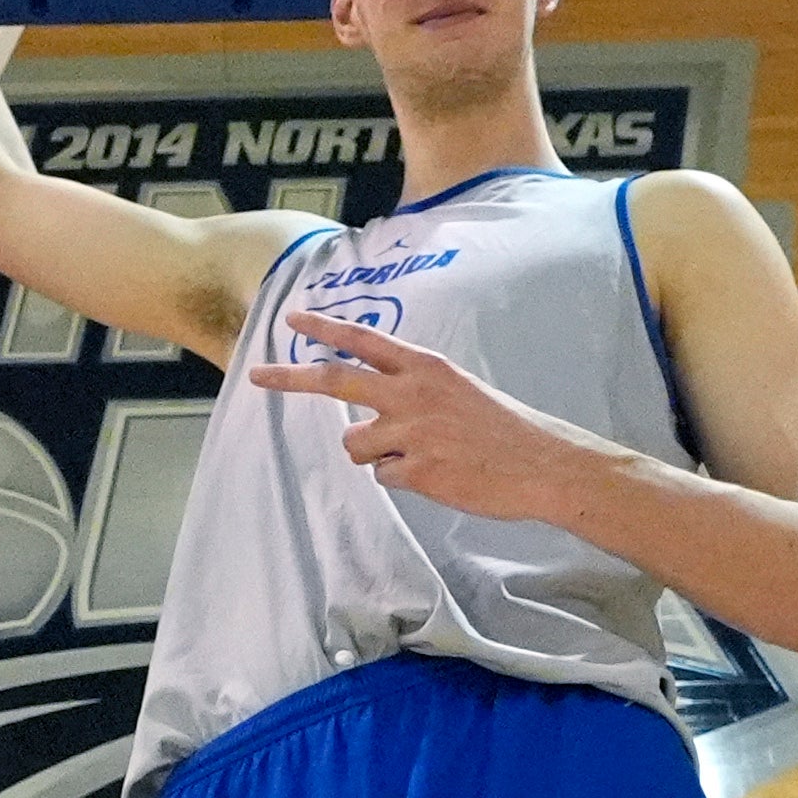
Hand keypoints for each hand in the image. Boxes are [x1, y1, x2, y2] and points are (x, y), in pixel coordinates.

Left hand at [255, 311, 602, 524]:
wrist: (540, 463)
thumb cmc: (500, 427)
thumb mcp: (456, 388)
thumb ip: (412, 387)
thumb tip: (370, 402)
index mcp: (424, 367)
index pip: (363, 340)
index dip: (325, 328)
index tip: (292, 319)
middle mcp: (411, 393)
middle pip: (335, 381)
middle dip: (291, 378)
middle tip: (257, 375)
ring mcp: (410, 433)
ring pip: (354, 445)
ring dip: (374, 454)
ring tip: (418, 455)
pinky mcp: (415, 471)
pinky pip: (383, 477)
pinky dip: (403, 479)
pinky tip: (437, 474)